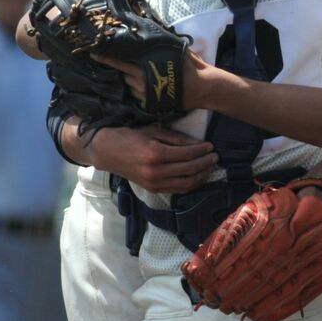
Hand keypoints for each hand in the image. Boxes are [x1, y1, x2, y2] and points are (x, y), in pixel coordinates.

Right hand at [89, 123, 216, 192]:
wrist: (106, 152)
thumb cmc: (128, 136)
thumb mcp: (151, 130)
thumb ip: (174, 137)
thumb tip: (196, 143)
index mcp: (155, 153)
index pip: (187, 154)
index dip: (202, 151)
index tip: (211, 146)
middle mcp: (156, 171)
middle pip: (190, 169)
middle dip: (205, 163)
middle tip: (215, 156)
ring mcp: (154, 183)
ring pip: (186, 183)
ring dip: (202, 175)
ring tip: (210, 166)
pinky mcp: (153, 189)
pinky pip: (178, 190)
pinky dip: (191, 184)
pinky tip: (198, 176)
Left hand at [98, 47, 212, 115]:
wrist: (203, 87)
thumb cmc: (191, 66)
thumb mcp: (175, 49)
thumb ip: (161, 44)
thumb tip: (151, 32)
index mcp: (146, 67)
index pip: (120, 62)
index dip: (106, 59)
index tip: (93, 54)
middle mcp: (143, 82)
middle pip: (124, 75)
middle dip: (124, 70)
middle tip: (131, 66)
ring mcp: (145, 95)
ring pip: (129, 87)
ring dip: (132, 82)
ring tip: (142, 78)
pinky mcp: (150, 105)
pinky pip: (138, 97)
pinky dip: (140, 92)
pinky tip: (148, 89)